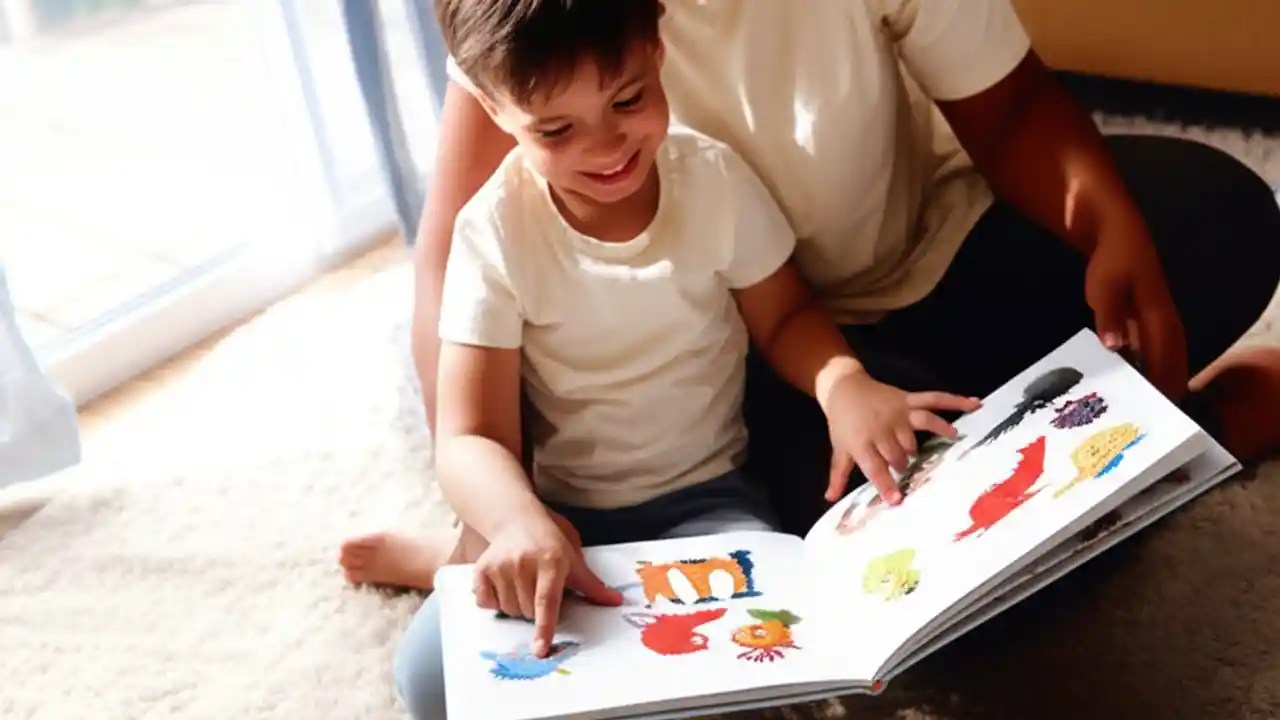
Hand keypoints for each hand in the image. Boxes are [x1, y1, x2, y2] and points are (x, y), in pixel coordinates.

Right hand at [472, 509, 620, 656]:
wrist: (516, 519)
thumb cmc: (549, 542)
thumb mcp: (573, 558)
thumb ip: (591, 584)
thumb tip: (615, 602)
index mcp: (550, 562)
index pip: (547, 602)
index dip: (545, 628)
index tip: (540, 650)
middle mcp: (523, 563)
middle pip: (528, 612)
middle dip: (535, 610)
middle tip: (537, 587)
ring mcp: (500, 566)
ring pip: (509, 610)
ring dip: (516, 606)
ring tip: (522, 583)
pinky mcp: (482, 569)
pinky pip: (486, 603)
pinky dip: (494, 601)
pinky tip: (503, 583)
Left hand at [823, 368, 979, 503]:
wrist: (843, 388)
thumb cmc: (843, 423)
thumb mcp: (839, 450)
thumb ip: (838, 475)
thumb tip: (829, 498)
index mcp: (862, 442)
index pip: (875, 467)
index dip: (885, 484)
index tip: (896, 500)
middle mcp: (882, 428)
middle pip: (899, 453)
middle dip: (904, 465)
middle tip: (909, 473)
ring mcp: (898, 413)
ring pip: (917, 432)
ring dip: (925, 443)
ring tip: (941, 448)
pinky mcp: (908, 400)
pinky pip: (933, 400)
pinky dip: (954, 401)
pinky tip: (975, 404)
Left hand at [1084, 226, 1186, 399]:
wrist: (1118, 232)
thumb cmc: (1112, 260)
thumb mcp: (1104, 288)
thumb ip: (1109, 317)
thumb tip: (1116, 348)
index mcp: (1158, 317)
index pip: (1165, 359)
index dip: (1163, 384)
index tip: (1158, 408)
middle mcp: (1164, 320)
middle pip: (1172, 360)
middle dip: (1167, 385)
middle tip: (1156, 413)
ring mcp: (1158, 317)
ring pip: (1167, 354)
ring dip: (1162, 375)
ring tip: (1152, 400)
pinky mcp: (1148, 314)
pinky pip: (1155, 345)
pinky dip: (1151, 362)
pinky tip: (1138, 374)